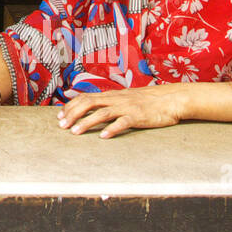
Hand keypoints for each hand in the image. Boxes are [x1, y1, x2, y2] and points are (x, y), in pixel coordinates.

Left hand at [56, 84, 186, 138]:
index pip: (86, 97)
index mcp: (112, 95)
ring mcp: (127, 107)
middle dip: (72, 114)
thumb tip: (95, 108)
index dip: (71, 106)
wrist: (171, 98)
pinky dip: (112, 129)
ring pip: (102, 113)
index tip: (60, 116)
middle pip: (89, 103)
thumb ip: (111, 102)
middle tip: (62, 126)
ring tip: (75, 132)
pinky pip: (123, 122)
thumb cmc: (149, 101)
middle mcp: (116, 99)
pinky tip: (103, 136)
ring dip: (86, 122)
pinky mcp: (138, 116)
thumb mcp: (126, 98)